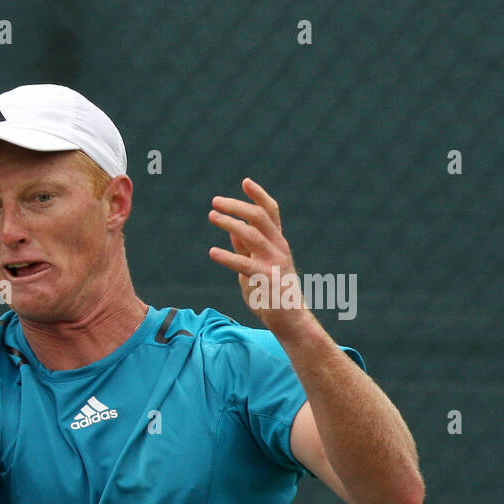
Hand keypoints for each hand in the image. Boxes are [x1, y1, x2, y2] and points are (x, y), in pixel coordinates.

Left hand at [207, 178, 313, 338]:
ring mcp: (274, 263)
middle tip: (215, 201)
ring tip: (212, 216)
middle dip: (238, 206)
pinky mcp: (266, 280)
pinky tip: (212, 252)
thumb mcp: (257, 267)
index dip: (259, 196)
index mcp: (278, 243)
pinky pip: (244, 264)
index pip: (271, 213)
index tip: (245, 181)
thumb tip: (231, 230)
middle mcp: (279, 248)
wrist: (291, 321)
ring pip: (252, 235)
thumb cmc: (272, 294)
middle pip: (260, 218)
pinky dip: (227, 256)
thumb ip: (246, 249)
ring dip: (230, 223)